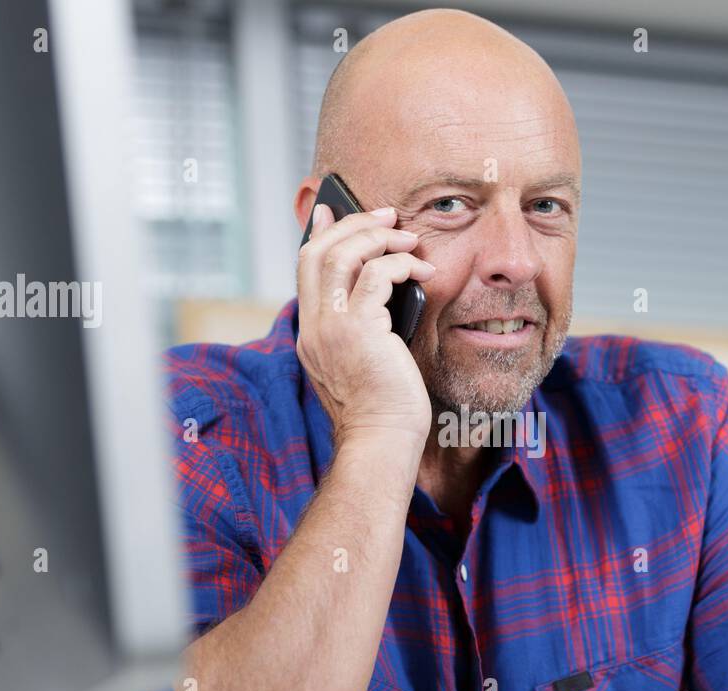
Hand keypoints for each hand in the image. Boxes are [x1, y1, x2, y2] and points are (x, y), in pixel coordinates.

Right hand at [295, 203, 434, 447]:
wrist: (382, 441)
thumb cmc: (384, 409)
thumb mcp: (365, 360)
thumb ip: (363, 326)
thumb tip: (386, 290)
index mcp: (311, 335)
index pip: (305, 270)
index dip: (319, 234)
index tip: (331, 212)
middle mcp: (314, 327)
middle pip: (316, 252)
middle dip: (351, 225)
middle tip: (385, 215)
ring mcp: (332, 328)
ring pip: (341, 256)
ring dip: (378, 237)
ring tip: (408, 237)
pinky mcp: (358, 330)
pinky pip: (376, 275)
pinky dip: (400, 263)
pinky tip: (421, 271)